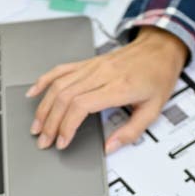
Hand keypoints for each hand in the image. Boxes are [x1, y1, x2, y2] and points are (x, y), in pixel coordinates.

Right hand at [26, 26, 187, 152]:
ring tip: (37, 126)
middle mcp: (102, 74)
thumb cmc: (158, 77)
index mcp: (118, 87)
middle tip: (44, 141)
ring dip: (44, 107)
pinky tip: (33, 93)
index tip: (62, 142)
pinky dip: (44, 81)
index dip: (67, 126)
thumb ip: (131, 132)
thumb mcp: (153, 110)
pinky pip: (60, 70)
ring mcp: (92, 66)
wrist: (161, 48)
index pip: (82, 106)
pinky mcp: (88, 62)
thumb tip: (109, 147)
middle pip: (65, 97)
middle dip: (50, 122)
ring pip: (59, 85)